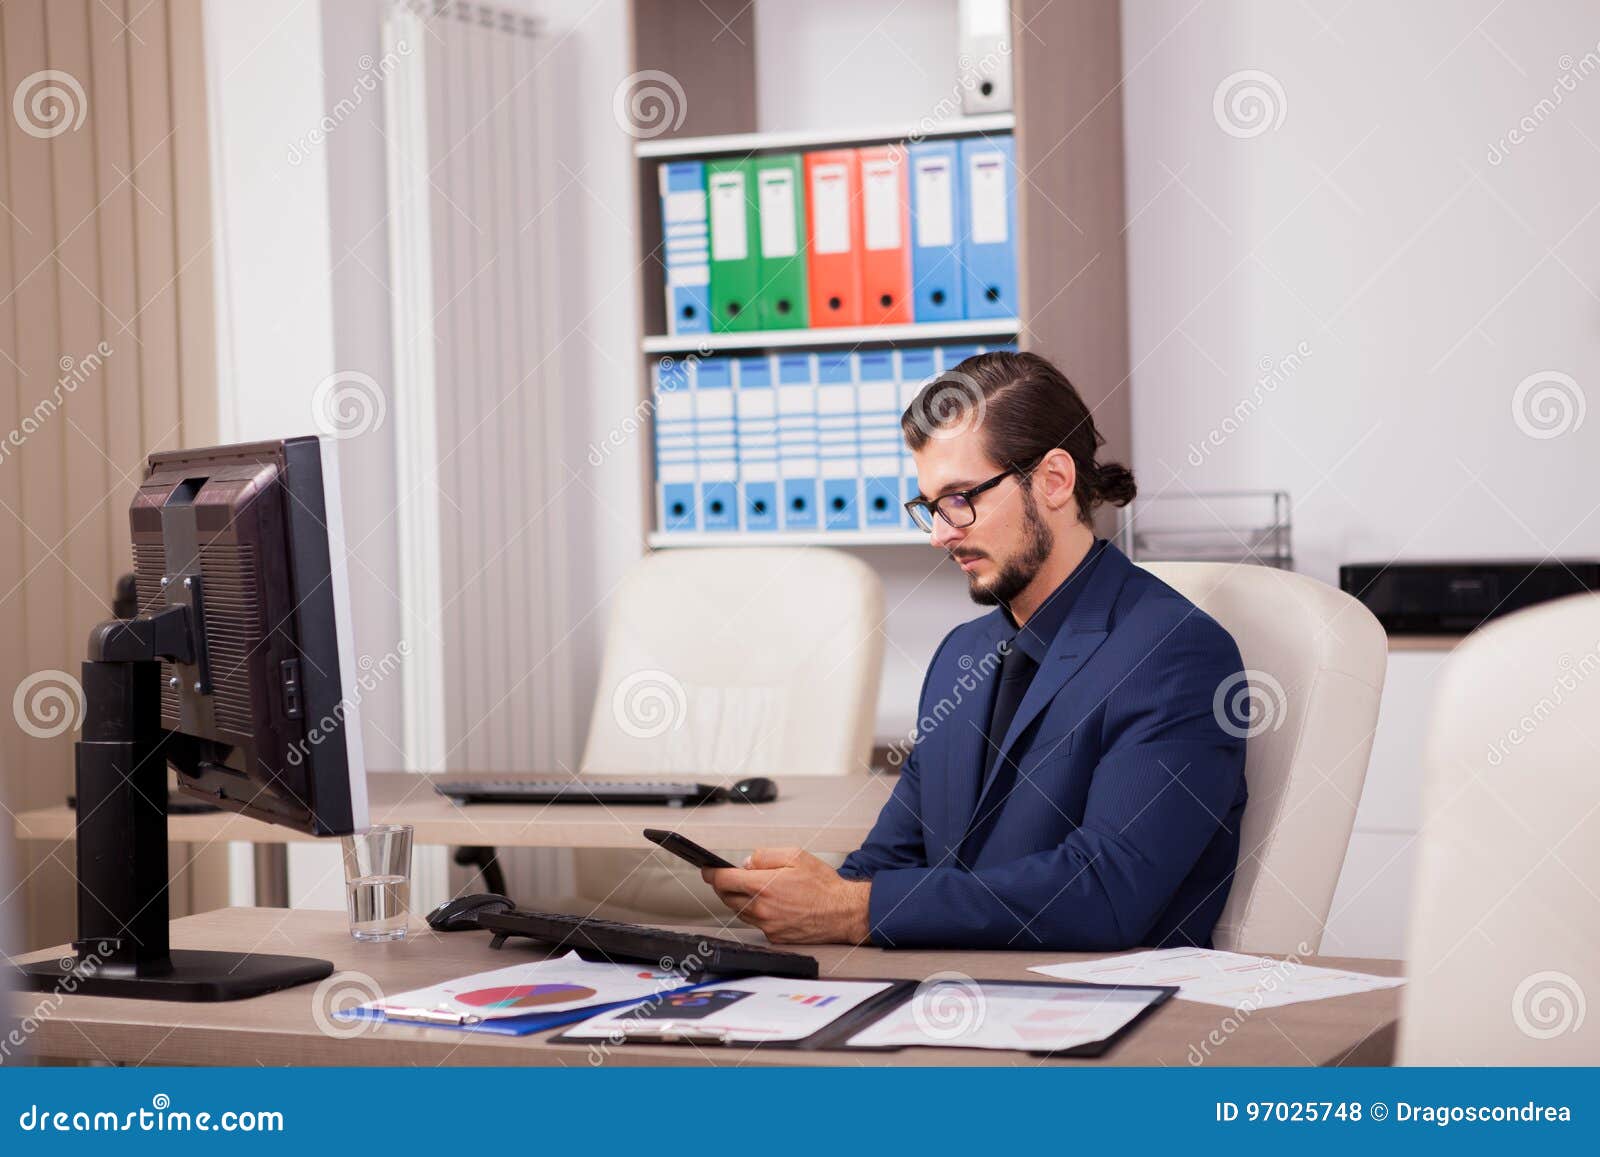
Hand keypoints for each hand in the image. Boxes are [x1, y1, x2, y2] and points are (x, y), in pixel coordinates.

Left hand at [702, 848, 872, 944]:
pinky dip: (755, 912)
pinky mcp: (774, 937)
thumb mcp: (795, 855)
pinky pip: (755, 923)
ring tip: (751, 888)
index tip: (706, 869)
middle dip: (724, 885)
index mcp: (764, 886)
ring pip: (740, 911)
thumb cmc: (823, 885)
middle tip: (728, 877)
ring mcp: (767, 925)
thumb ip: (765, 855)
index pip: (724, 880)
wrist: (843, 913)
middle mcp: (762, 908)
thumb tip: (746, 863)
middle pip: (727, 897)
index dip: (711, 873)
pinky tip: (768, 903)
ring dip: (739, 899)